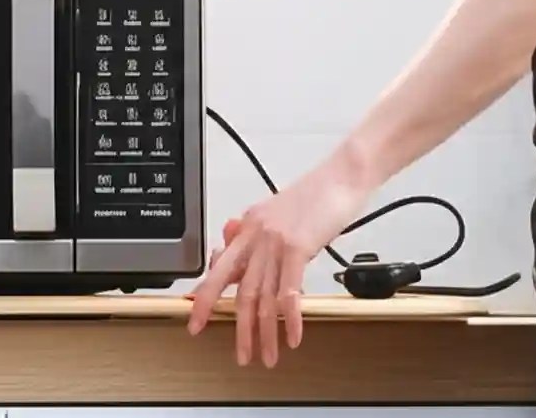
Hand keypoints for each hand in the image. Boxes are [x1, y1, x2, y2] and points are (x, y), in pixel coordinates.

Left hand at [187, 157, 373, 367]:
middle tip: (238, 354)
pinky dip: (290, 319)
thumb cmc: (314, 196)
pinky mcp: (297, 247)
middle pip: (238, 290)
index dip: (204, 298)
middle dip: (235, 327)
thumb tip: (239, 259)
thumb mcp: (275, 214)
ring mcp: (274, 243)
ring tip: (267, 357)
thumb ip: (256, 238)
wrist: (340, 177)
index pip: (218, 270)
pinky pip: (288, 291)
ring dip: (265, 333)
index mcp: (246, 229)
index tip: (195, 320)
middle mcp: (254, 236)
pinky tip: (292, 338)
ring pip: (262, 297)